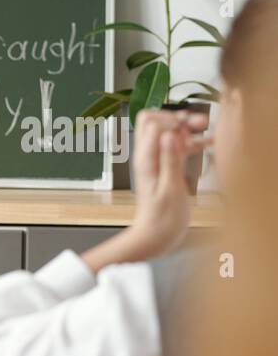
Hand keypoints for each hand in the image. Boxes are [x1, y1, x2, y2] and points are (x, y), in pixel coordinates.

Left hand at [81, 109, 208, 272]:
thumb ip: (170, 160)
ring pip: (168, 132)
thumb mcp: (170, 189)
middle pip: (156, 122)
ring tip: (205, 130)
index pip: (151, 122)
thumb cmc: (161, 219)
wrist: (155, 237)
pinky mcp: (166, 167)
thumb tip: (170, 134)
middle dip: (177, 118)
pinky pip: (177, 147)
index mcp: (146, 159)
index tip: (187, 131)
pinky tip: (209, 143)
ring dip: (186, 129)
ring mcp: (156, 161)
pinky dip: (191, 142)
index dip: (171, 120)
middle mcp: (148, 156)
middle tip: (198, 125)